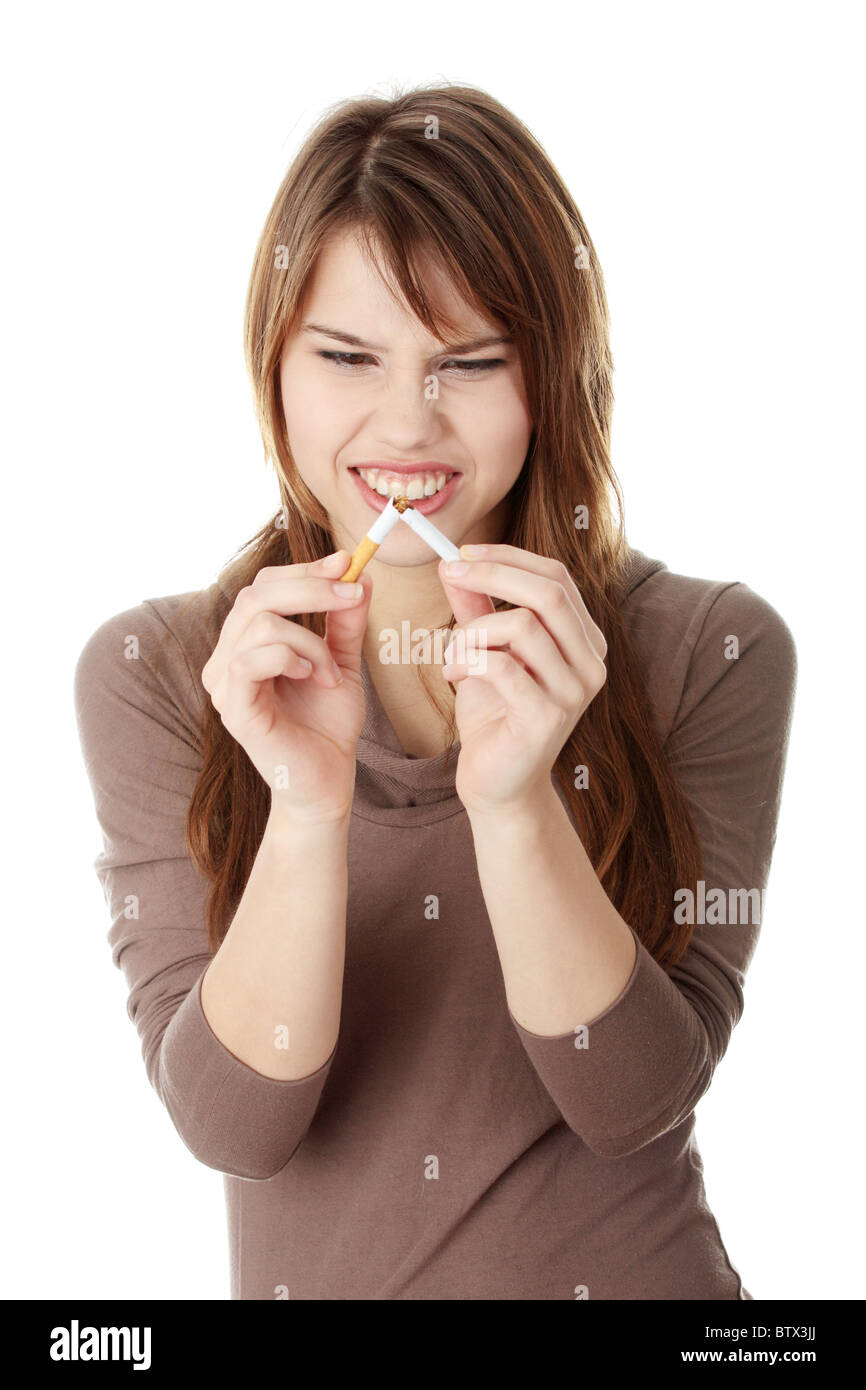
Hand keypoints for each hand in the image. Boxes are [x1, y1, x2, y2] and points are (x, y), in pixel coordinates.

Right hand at [201, 552, 371, 822]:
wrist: (328, 780)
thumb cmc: (328, 725)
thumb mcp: (343, 662)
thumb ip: (344, 621)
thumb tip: (357, 574)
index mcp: (247, 643)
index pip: (263, 587)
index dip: (303, 569)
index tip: (346, 563)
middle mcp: (226, 658)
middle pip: (255, 594)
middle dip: (310, 588)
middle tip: (350, 596)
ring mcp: (224, 683)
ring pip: (259, 624)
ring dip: (309, 639)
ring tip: (329, 671)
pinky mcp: (232, 708)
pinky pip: (252, 660)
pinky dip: (291, 658)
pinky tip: (312, 678)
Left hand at [437, 544, 607, 814]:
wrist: (497, 784)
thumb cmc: (494, 716)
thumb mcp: (484, 652)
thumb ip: (476, 610)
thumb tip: (453, 565)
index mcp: (584, 641)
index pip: (558, 579)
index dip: (509, 557)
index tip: (462, 553)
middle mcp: (590, 664)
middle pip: (549, 593)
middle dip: (492, 574)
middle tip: (449, 573)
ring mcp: (574, 693)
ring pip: (523, 626)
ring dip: (472, 632)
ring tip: (453, 656)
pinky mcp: (547, 718)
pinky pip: (501, 666)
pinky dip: (467, 662)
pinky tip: (454, 677)